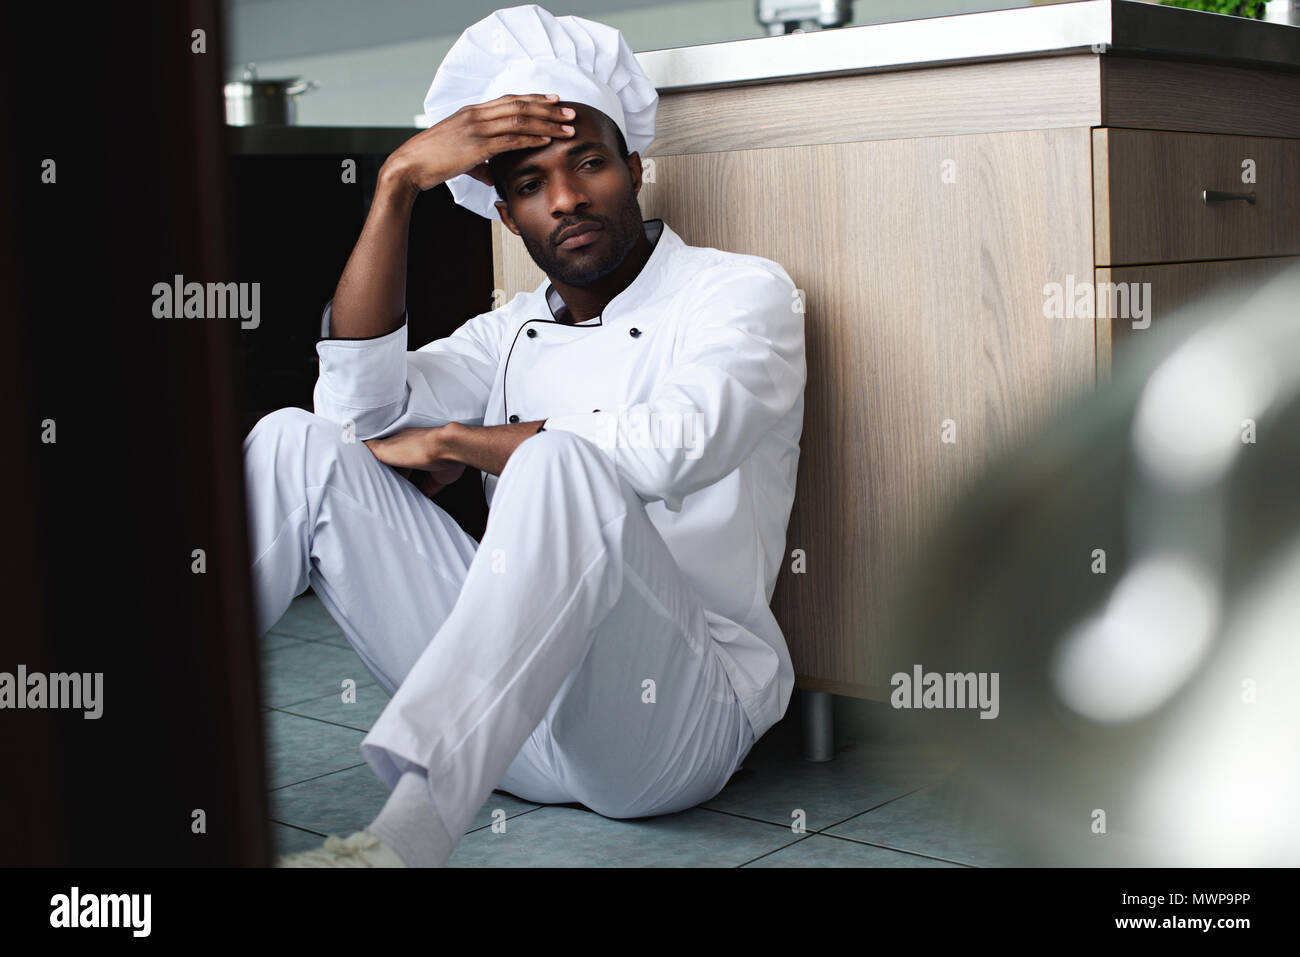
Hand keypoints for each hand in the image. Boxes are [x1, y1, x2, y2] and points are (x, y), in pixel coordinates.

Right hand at [364, 427, 466, 498]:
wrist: (448, 450)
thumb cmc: (416, 447)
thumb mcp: (384, 448)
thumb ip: (371, 449)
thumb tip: (353, 443)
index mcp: (398, 441)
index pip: (383, 450)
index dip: (375, 460)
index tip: (366, 471)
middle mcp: (412, 451)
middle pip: (398, 464)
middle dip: (390, 475)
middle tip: (380, 488)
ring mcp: (427, 463)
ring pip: (412, 475)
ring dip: (405, 485)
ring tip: (395, 496)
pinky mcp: (439, 475)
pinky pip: (429, 487)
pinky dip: (423, 495)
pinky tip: (416, 503)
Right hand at [381, 93, 576, 193]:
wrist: (409, 164)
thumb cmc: (431, 160)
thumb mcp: (459, 154)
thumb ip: (479, 160)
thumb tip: (492, 174)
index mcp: (472, 112)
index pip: (509, 99)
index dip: (534, 99)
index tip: (554, 101)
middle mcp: (476, 115)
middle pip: (520, 105)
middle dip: (548, 109)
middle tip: (570, 113)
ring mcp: (476, 129)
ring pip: (519, 120)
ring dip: (547, 124)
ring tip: (567, 128)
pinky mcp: (476, 146)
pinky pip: (509, 140)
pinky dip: (531, 139)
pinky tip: (547, 141)